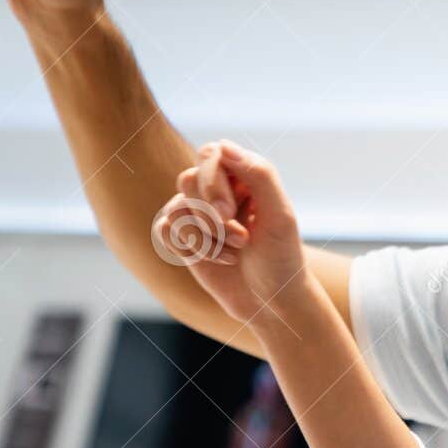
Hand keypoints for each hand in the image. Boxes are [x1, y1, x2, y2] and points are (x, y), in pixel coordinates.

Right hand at [151, 142, 313, 325]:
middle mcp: (219, 190)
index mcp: (244, 176)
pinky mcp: (185, 237)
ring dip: (206, 235)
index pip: (211, 155)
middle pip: (189, 178)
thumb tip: (223, 145)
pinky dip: (193, 248)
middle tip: (242, 239)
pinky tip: (222, 260)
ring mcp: (199, 213)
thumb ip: (259, 175)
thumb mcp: (281, 217)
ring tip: (237, 251)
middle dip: (210, 213)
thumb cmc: (282, 258)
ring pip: (176, 206)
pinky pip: (166, 228)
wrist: (272, 302)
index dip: (213, 183)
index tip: (228, 212)